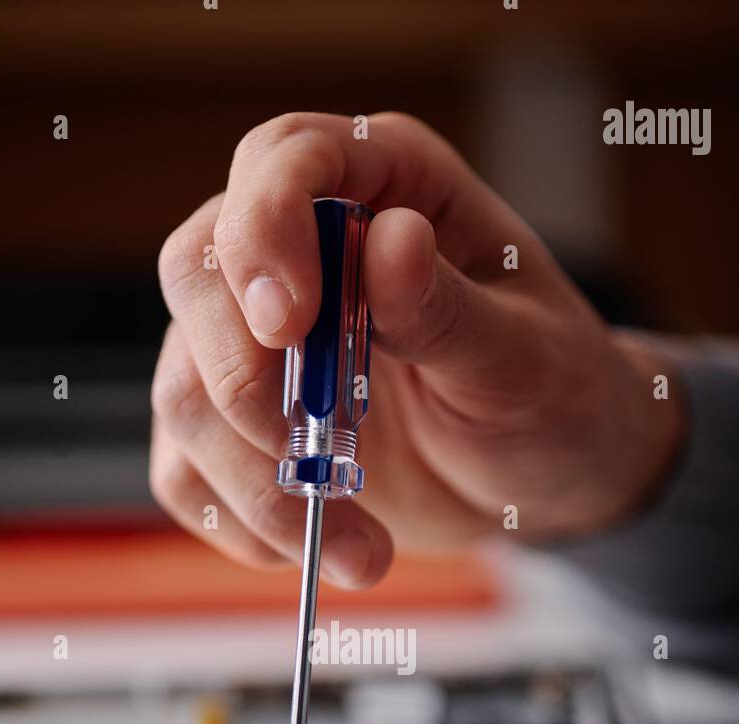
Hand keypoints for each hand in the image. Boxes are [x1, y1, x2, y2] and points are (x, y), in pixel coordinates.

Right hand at [150, 112, 683, 585]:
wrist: (543, 482)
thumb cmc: (552, 397)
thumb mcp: (522, 359)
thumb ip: (448, 309)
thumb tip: (389, 241)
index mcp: (386, 189)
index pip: (281, 163)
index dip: (262, 229)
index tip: (288, 324)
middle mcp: (305, 251)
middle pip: (198, 274)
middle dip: (241, 378)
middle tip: (316, 456)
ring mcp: (260, 342)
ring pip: (186, 389)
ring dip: (257, 482)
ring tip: (359, 544)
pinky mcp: (241, 426)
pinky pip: (187, 469)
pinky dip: (240, 522)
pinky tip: (318, 546)